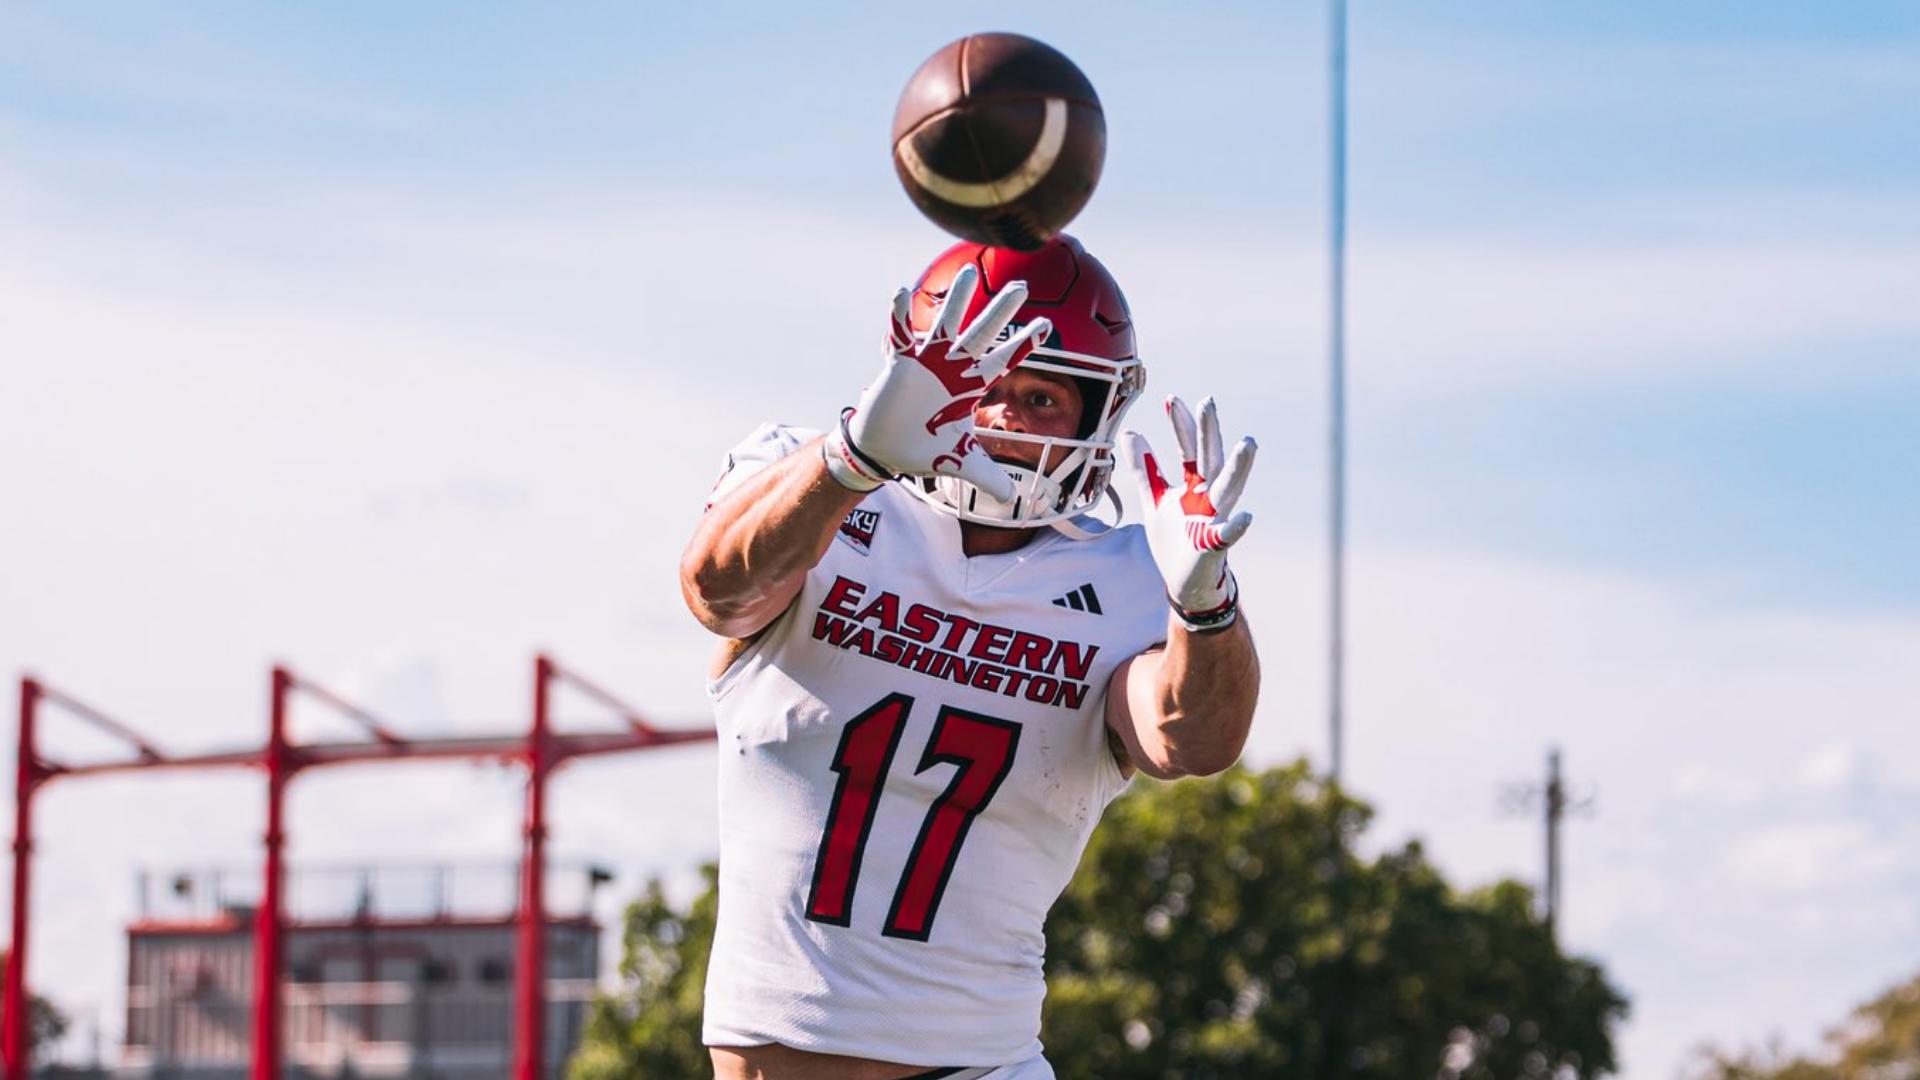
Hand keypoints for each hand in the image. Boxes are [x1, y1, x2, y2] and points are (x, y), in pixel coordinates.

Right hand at [823, 264, 1050, 496]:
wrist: (885, 450)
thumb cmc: (922, 449)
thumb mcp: (960, 463)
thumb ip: (988, 477)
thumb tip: (1015, 499)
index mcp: (970, 385)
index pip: (1003, 360)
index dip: (1023, 344)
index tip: (1045, 326)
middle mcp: (953, 367)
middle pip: (983, 332)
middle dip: (1001, 310)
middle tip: (1020, 286)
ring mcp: (927, 360)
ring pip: (946, 322)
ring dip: (957, 299)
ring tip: (969, 273)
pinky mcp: (900, 363)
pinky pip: (900, 334)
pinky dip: (898, 314)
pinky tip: (901, 292)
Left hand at [1118, 396, 1256, 629]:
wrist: (1185, 582)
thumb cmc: (1175, 539)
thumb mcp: (1155, 501)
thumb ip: (1146, 470)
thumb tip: (1130, 433)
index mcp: (1193, 486)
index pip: (1188, 449)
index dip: (1181, 426)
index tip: (1172, 399)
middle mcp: (1207, 497)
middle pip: (1210, 460)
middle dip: (1209, 433)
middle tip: (1208, 402)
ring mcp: (1214, 520)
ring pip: (1228, 490)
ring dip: (1238, 469)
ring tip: (1247, 445)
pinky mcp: (1214, 546)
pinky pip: (1227, 536)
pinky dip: (1236, 527)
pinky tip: (1245, 517)